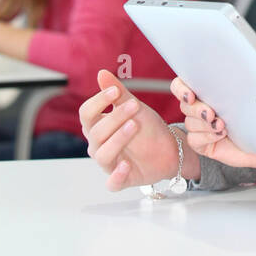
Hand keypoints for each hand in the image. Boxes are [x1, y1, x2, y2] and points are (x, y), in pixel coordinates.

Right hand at [81, 70, 184, 190]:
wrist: (169, 148)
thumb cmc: (147, 127)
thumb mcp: (134, 107)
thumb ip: (117, 92)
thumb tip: (101, 73)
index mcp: (98, 126)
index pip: (86, 114)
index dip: (98, 102)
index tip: (116, 91)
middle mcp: (99, 145)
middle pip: (96, 132)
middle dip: (114, 118)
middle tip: (134, 106)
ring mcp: (110, 163)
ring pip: (103, 154)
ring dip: (118, 139)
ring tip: (133, 125)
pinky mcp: (121, 179)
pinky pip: (112, 183)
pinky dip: (117, 176)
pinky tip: (127, 164)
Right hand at [169, 77, 255, 170]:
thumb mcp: (248, 92)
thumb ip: (237, 79)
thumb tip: (240, 63)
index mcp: (206, 90)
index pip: (181, 84)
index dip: (180, 88)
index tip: (190, 95)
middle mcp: (199, 107)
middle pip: (185, 105)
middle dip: (197, 109)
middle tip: (212, 113)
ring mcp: (199, 126)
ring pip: (189, 122)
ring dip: (205, 124)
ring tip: (222, 125)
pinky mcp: (201, 143)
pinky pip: (194, 139)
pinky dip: (207, 137)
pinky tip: (220, 135)